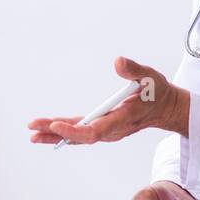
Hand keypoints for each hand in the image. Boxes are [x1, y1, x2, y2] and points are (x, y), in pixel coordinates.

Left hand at [27, 56, 189, 146]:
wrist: (166, 109)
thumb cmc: (157, 92)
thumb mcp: (150, 77)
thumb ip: (134, 70)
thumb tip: (117, 61)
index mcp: (123, 119)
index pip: (95, 130)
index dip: (74, 130)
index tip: (56, 125)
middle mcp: (113, 130)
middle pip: (81, 136)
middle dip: (56, 133)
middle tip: (34, 127)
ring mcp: (107, 132)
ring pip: (78, 138)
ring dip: (55, 136)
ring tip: (33, 134)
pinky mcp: (104, 129)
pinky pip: (81, 133)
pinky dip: (64, 133)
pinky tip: (48, 132)